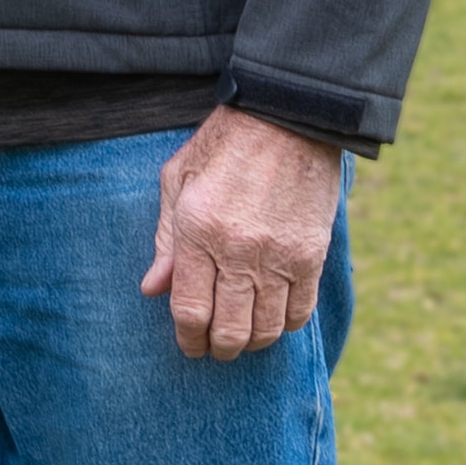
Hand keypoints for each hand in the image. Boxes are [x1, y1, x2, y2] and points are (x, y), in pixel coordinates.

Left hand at [141, 106, 341, 361]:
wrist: (287, 115)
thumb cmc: (225, 143)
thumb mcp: (179, 179)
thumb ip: (165, 239)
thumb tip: (153, 289)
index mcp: (199, 231)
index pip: (190, 311)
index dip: (188, 339)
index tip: (189, 344)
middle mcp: (239, 250)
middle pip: (229, 330)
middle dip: (218, 348)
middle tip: (215, 347)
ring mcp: (280, 255)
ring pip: (265, 328)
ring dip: (251, 343)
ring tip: (243, 336)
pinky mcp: (312, 254)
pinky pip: (299, 311)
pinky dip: (284, 325)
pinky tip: (272, 318)